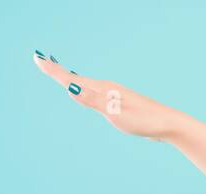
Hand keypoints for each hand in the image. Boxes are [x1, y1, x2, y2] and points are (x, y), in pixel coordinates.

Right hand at [32, 50, 179, 141]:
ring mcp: (114, 95)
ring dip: (71, 78)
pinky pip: (96, 93)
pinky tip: (88, 91)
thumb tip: (70, 87)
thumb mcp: (115, 113)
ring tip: (61, 73)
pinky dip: (85, 88)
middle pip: (77, 77)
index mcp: (103, 89)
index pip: (72, 78)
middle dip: (58, 70)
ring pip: (87, 84)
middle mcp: (107, 88)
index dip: (53, 70)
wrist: (168, 124)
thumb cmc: (143, 121)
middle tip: (41, 59)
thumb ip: (92, 101)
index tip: (36, 57)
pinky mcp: (121, 103)